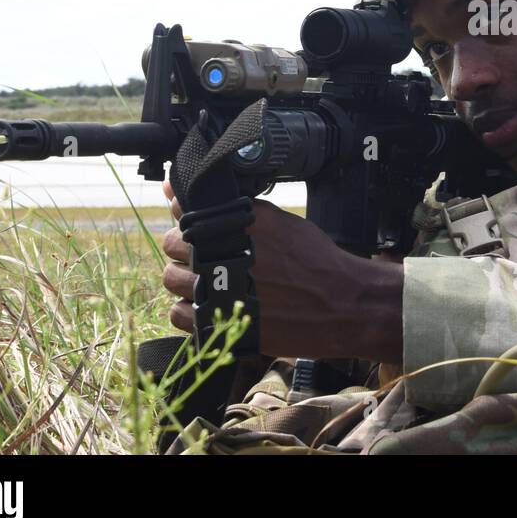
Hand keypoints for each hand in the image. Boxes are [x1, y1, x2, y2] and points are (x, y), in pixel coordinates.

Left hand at [160, 179, 403, 362]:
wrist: (344, 305)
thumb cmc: (318, 262)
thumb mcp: (284, 223)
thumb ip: (241, 210)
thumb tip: (195, 193)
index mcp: (241, 223)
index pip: (187, 210)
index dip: (188, 217)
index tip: (195, 223)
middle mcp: (225, 252)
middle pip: (174, 244)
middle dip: (187, 249)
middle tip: (210, 258)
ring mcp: (219, 289)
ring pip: (172, 279)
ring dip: (186, 280)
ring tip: (212, 284)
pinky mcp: (220, 324)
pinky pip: (179, 314)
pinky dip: (190, 311)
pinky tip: (211, 307)